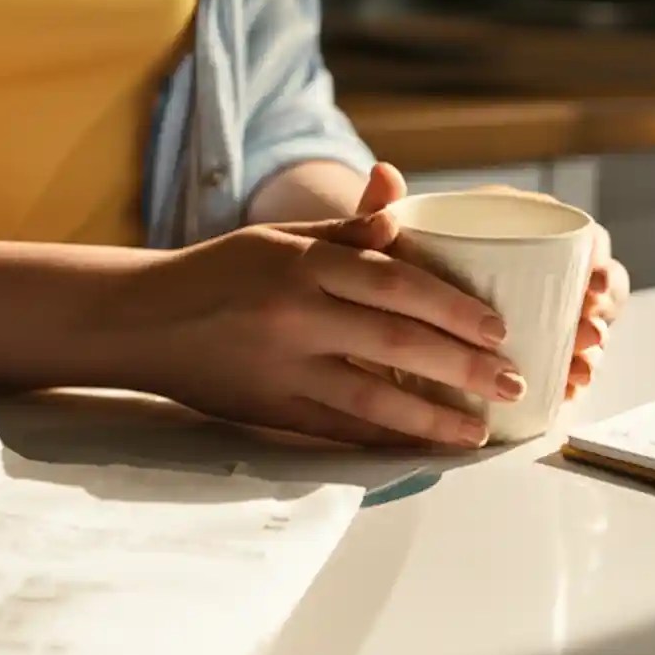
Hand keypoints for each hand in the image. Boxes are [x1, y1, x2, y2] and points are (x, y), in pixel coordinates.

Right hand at [101, 213, 524, 448]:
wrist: (143, 320)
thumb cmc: (220, 271)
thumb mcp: (279, 236)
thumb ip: (346, 228)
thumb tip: (401, 208)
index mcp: (303, 263)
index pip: (397, 284)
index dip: (454, 307)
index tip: (497, 327)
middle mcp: (296, 314)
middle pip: (399, 343)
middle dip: (465, 365)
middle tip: (512, 378)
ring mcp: (283, 367)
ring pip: (374, 399)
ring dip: (435, 417)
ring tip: (480, 429)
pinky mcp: (270, 409)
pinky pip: (339, 430)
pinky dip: (385, 440)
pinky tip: (422, 446)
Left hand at [353, 164, 629, 399]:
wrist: (373, 310)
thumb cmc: (385, 265)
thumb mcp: (379, 238)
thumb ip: (378, 207)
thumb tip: (383, 172)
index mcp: (515, 225)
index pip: (578, 234)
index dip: (597, 258)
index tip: (593, 285)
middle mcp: (535, 265)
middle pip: (591, 285)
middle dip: (599, 312)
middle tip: (588, 336)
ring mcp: (535, 309)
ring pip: (582, 326)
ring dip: (589, 350)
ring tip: (579, 372)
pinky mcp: (527, 349)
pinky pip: (561, 362)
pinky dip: (568, 376)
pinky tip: (565, 391)